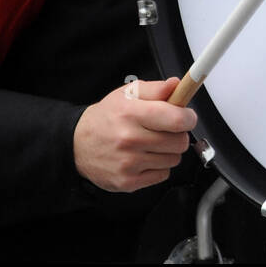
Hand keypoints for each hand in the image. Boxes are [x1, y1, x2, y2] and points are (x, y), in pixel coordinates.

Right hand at [73, 77, 197, 192]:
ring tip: (152, 143)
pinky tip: (145, 157)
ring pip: (174, 159)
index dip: (188, 117)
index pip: (176, 119)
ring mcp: (128, 163)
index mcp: (131, 114)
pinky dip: (158, 166)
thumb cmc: (106, 118)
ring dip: (168, 151)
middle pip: (179, 141)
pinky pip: (162, 175)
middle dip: (178, 134)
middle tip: (165, 129)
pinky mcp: (128, 181)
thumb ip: (156, 88)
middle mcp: (129, 139)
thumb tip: (176, 85)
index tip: (186, 116)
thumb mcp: (128, 93)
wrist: (77, 144)